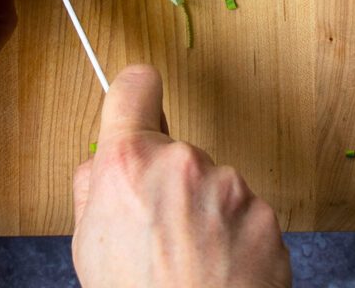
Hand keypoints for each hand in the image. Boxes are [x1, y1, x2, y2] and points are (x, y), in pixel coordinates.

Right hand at [72, 65, 291, 287]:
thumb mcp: (87, 244)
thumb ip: (96, 188)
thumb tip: (105, 166)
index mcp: (128, 160)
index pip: (134, 84)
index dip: (135, 94)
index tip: (139, 101)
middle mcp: (182, 160)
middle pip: (176, 147)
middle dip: (170, 181)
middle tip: (161, 232)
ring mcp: (230, 186)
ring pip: (214, 183)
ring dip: (206, 212)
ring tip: (192, 264)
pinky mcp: (266, 216)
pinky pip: (246, 214)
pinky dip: (237, 239)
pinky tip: (220, 273)